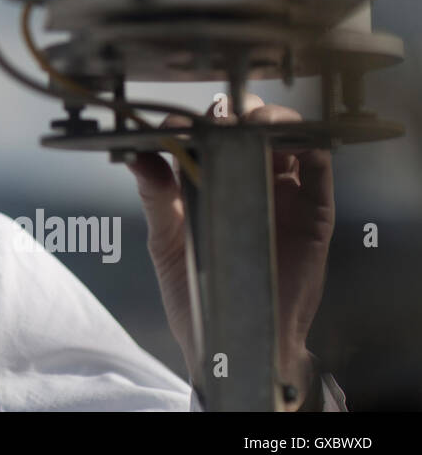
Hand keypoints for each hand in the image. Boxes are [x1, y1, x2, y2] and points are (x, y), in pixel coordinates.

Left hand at [126, 92, 334, 409]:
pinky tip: (294, 141)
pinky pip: (319, 169)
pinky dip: (310, 146)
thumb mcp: (167, 242)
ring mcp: (281, 193)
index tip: (180, 121)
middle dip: (239, 113)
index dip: (195, 119)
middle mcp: (245, 180)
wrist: (232, 341)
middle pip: (250, 126)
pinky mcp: (313, 212)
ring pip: (287, 138)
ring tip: (257, 126)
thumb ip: (156, 197)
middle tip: (224, 120)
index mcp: (207, 181)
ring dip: (275, 121)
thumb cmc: (195, 293)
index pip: (205, 134)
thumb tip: (135, 156)